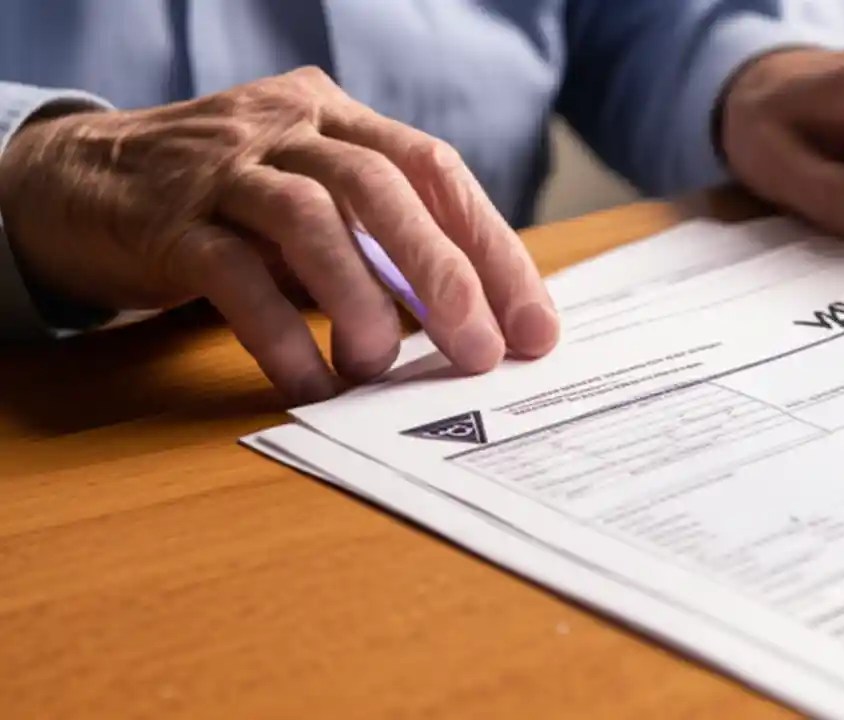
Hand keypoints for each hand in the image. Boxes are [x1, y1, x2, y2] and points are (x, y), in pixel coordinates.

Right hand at [0, 67, 558, 402]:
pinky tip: (310, 384)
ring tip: (381, 366)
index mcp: (336, 116)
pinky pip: (234, 276)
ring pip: (309, 218)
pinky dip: (280, 335)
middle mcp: (286, 126)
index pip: (435, 171)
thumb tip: (470, 323)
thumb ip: (378, 247)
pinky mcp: (167, 219)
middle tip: (482, 352)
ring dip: (361, 302)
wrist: (79, 181)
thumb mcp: (311, 205)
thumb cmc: (225, 204)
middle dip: (444, 275)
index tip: (535, 326)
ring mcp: (222, 167)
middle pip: (382, 186)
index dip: (493, 250)